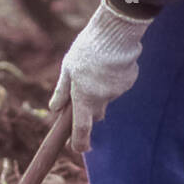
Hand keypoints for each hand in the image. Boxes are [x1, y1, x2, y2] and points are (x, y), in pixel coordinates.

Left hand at [48, 0, 152, 152]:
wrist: (115, 34)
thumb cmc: (86, 50)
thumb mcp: (68, 69)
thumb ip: (62, 91)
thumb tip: (55, 109)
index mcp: (84, 98)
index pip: (81, 129)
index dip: (80, 142)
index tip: (79, 149)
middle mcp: (102, 100)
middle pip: (94, 113)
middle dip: (88, 107)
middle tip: (82, 87)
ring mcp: (117, 92)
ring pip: (106, 97)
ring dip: (100, 88)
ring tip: (97, 65)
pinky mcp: (128, 81)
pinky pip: (117, 85)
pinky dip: (112, 79)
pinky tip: (110, 62)